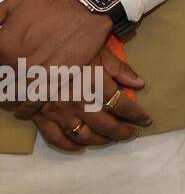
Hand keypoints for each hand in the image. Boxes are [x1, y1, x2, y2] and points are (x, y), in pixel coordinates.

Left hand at [0, 0, 113, 116]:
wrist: (85, 8)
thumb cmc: (48, 6)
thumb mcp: (12, 5)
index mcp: (3, 44)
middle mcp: (17, 61)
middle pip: (2, 87)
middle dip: (1, 93)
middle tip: (3, 93)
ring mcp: (38, 71)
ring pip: (17, 97)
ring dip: (11, 104)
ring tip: (11, 105)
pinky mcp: (57, 78)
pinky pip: (37, 100)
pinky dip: (28, 108)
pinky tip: (25, 110)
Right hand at [22, 47, 149, 151]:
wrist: (29, 51)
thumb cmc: (67, 47)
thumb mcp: (98, 51)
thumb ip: (119, 69)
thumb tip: (140, 84)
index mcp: (95, 85)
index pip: (123, 106)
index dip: (137, 115)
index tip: (146, 120)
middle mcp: (79, 103)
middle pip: (106, 125)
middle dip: (122, 132)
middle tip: (132, 134)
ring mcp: (60, 113)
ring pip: (85, 135)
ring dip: (101, 140)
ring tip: (112, 139)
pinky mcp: (42, 118)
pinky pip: (57, 139)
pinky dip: (71, 146)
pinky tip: (81, 146)